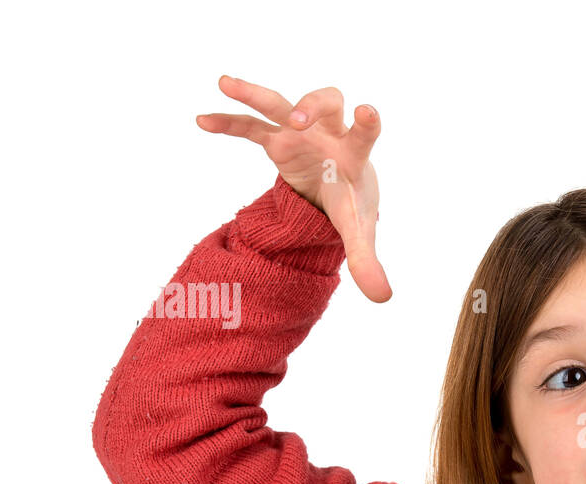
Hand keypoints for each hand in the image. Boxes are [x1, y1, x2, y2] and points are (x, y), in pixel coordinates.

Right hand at [197, 76, 391, 302]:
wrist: (336, 189)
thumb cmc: (350, 203)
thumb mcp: (357, 232)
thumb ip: (368, 261)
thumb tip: (383, 298)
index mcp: (354, 154)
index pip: (365, 133)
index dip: (367, 123)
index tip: (368, 111)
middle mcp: (329, 133)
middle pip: (326, 101)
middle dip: (311, 106)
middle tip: (296, 121)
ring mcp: (301, 132)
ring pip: (279, 102)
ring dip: (255, 94)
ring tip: (226, 83)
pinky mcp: (276, 140)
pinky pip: (250, 126)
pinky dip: (228, 122)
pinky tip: (202, 120)